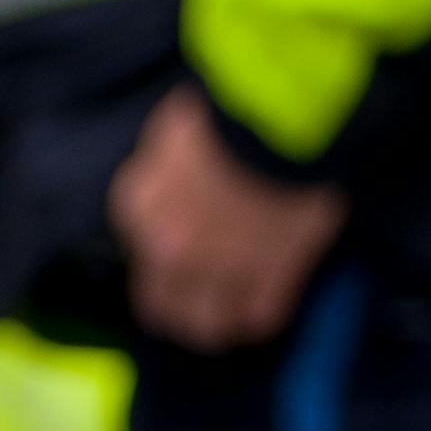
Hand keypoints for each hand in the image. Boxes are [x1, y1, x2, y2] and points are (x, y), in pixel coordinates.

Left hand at [112, 82, 348, 350]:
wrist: (291, 116)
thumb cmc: (233, 104)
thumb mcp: (179, 125)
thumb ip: (166, 167)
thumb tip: (177, 181)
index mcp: (139, 206)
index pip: (141, 254)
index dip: (165, 254)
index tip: (190, 245)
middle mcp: (167, 250)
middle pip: (164, 308)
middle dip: (184, 303)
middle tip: (208, 291)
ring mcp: (219, 271)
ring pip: (209, 326)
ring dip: (222, 318)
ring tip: (238, 306)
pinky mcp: (273, 280)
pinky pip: (260, 318)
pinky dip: (265, 310)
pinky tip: (273, 292)